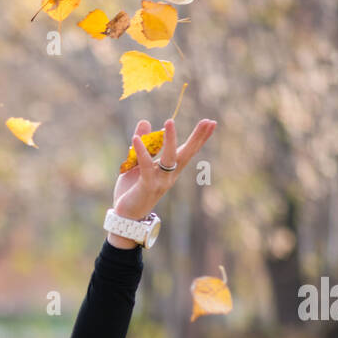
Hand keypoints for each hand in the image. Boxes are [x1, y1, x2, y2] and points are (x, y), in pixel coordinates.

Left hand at [109, 117, 216, 247]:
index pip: (187, 151)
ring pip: (169, 158)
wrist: (125, 216)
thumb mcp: (136, 162)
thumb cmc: (132, 190)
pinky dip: (141, 152)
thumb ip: (142, 143)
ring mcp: (160, 181)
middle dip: (197, 138)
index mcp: (170, 170)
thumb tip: (145, 121)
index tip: (211, 123)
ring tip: (170, 121)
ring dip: (170, 140)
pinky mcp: (147, 186)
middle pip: (186, 154)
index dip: (199, 138)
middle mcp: (169, 176)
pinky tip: (136, 138)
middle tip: (208, 121)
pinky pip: (146, 166)